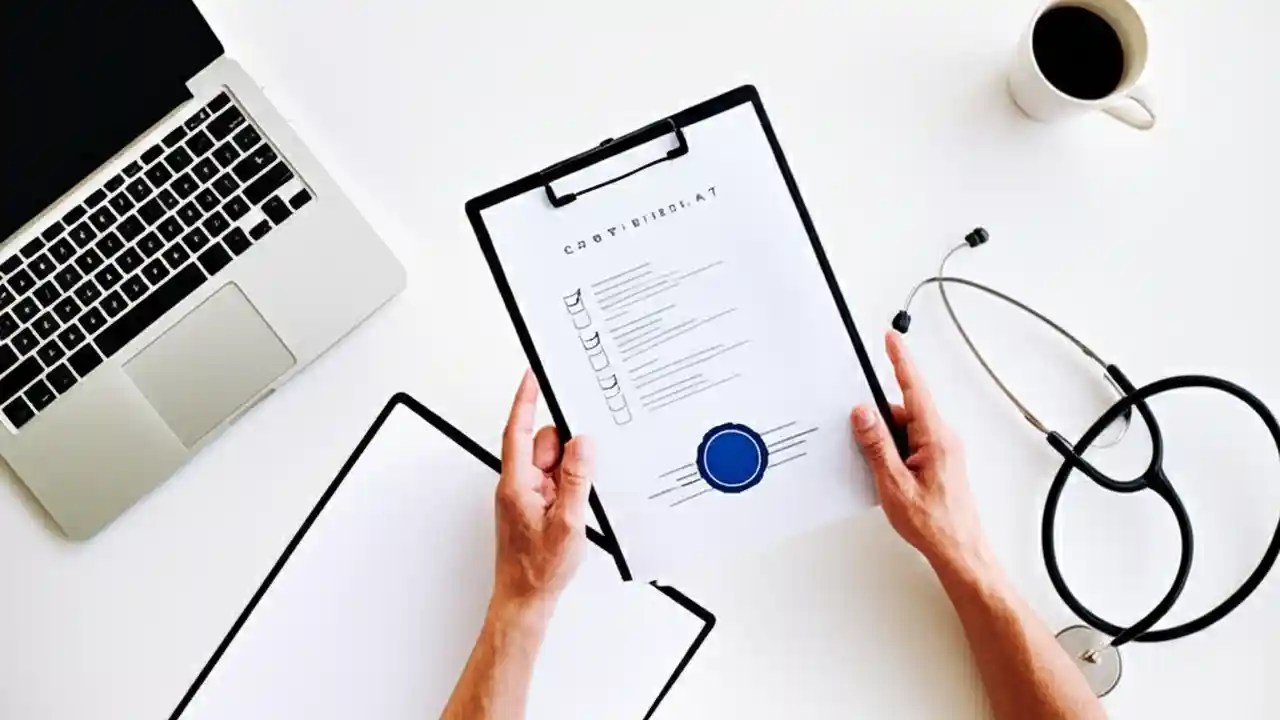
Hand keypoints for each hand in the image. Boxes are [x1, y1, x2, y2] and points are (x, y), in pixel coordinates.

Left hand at [493, 370, 593, 611]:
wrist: (524, 600)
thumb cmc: (537, 570)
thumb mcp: (567, 523)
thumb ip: (576, 479)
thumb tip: (582, 443)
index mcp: (517, 484)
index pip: (518, 430)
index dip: (525, 400)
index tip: (532, 375)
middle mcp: (517, 485)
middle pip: (542, 444)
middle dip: (566, 449)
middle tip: (585, 467)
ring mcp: (525, 496)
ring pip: (552, 463)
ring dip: (570, 471)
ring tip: (580, 500)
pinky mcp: (533, 506)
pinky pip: (554, 481)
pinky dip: (568, 485)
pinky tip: (577, 505)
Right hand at [851, 332, 987, 571]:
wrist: (960, 551)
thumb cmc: (934, 523)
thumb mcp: (894, 483)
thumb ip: (877, 444)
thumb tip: (863, 412)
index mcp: (935, 437)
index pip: (914, 388)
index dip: (900, 361)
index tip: (891, 338)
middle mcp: (942, 438)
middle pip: (903, 411)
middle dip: (878, 421)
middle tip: (860, 437)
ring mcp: (941, 450)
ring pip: (904, 430)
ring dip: (885, 444)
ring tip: (881, 474)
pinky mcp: (937, 462)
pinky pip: (909, 444)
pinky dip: (893, 453)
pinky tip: (887, 475)